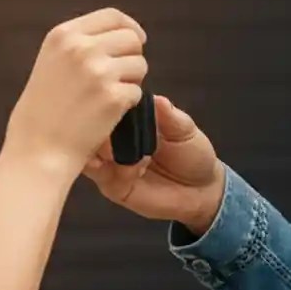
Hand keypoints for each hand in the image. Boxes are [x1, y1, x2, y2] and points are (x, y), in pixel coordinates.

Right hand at [0, 8, 147, 184]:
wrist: (38, 150)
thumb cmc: (43, 111)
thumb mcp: (51, 62)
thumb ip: (79, 45)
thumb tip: (118, 33)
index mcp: (64, 35)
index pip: (112, 16)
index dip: (130, 28)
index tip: (135, 40)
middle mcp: (81, 48)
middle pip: (132, 39)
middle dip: (132, 57)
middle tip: (118, 77)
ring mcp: (99, 71)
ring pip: (140, 65)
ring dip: (132, 81)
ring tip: (107, 97)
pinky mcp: (114, 96)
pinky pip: (138, 92)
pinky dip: (128, 104)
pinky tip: (107, 114)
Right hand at [83, 95, 224, 234]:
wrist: (201, 192)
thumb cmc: (193, 154)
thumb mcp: (186, 132)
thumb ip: (171, 118)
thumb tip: (157, 99)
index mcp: (134, 119)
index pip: (112, 105)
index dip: (106, 100)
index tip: (103, 97)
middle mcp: (117, 139)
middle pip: (93, 127)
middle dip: (94, 124)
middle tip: (103, 126)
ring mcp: (111, 161)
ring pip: (89, 150)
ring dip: (94, 147)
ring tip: (107, 148)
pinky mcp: (111, 184)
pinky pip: (98, 175)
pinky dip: (100, 168)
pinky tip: (109, 164)